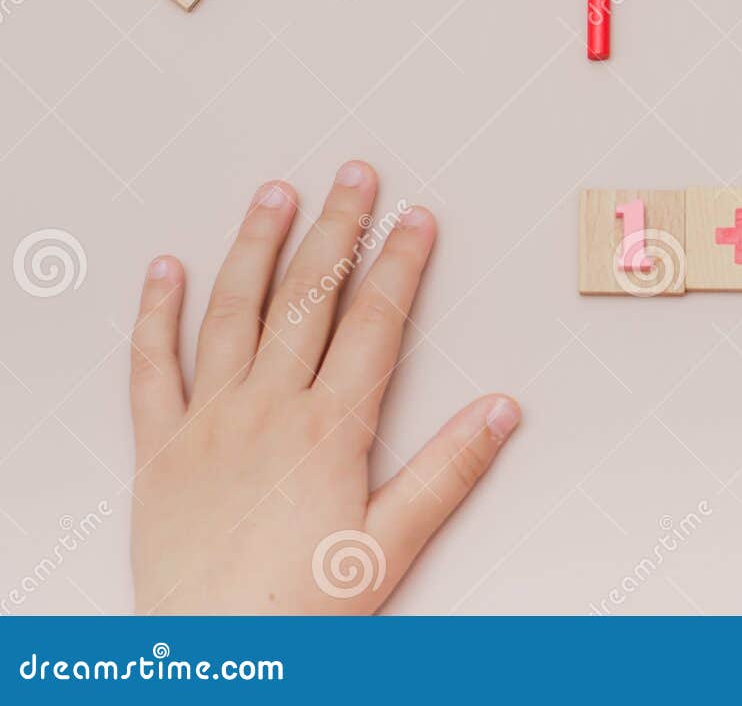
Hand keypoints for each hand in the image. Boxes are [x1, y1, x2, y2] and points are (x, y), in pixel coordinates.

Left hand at [129, 162, 519, 613]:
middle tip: (354, 176)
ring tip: (276, 195)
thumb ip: (447, 472)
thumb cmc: (302, 613)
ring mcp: (206, 423)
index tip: (416, 218)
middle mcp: (266, 410)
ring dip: (257, 248)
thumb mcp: (390, 547)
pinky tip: (165, 270)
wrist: (212, 661)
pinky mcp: (158, 449)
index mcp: (328, 430)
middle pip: (308, 299)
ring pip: (232, 314)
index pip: (374, 324)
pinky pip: (150, 368)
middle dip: (336, 230)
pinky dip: (155, 314)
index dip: (400, 265)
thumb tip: (501, 411)